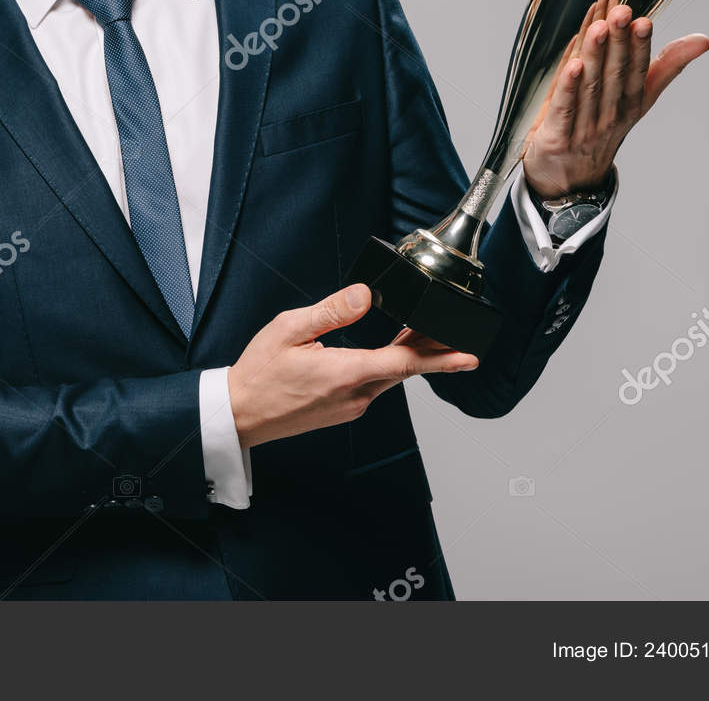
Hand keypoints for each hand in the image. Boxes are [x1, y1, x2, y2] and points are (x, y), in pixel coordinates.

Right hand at [227, 283, 477, 448]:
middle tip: (450, 329)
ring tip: (418, 332)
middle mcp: (354, 395)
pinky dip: (385, 367)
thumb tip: (364, 294)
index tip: (469, 356)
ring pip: (389, 377)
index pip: (405, 363)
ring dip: (405, 356)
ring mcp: (350, 406)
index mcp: (345, 373)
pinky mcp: (343, 410)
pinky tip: (383, 352)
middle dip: (429, 349)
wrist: (239, 414)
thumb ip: (331, 311)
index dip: (441, 358)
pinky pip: (374, 385)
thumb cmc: (258, 373)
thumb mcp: (289, 329)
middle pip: (403, 369)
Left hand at [521, 0, 708, 196]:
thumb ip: (665, 67)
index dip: (640, 45)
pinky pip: (564, 108)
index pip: (638, 70)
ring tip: (599, 27)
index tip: (644, 20)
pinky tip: (572, 65)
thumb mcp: (636, 101)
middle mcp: (611, 116)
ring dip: (595, 54)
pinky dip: (567, 86)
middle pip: (616, 74)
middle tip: (621, 12)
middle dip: (619, 41)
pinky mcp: (558, 138)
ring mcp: (585, 128)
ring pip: (591, 85)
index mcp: (630, 104)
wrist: (568, 181)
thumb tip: (702, 41)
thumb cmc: (598, 131)